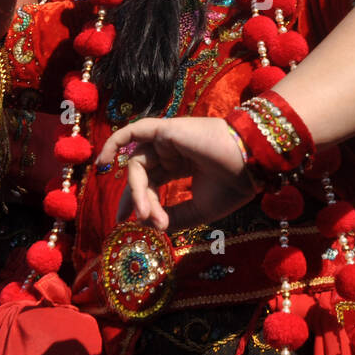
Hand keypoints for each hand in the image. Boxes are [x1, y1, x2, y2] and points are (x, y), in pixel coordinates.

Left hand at [96, 117, 256, 231]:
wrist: (251, 163)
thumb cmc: (232, 184)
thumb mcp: (199, 210)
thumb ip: (175, 216)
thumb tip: (149, 225)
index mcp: (182, 165)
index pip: (152, 182)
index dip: (141, 202)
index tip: (133, 223)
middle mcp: (171, 150)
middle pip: (141, 174)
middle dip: (133, 198)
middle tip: (128, 220)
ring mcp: (166, 139)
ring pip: (138, 164)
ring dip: (138, 191)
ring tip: (145, 213)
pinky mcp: (164, 129)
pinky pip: (132, 132)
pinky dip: (114, 142)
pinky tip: (103, 161)